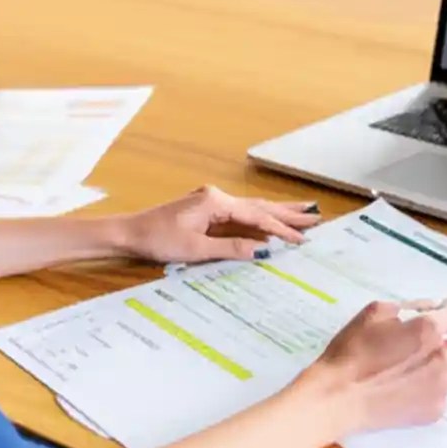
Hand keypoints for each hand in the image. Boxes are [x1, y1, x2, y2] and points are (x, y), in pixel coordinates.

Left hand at [119, 185, 319, 263]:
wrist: (130, 233)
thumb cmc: (157, 239)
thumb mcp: (195, 249)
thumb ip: (230, 248)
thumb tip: (260, 250)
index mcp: (215, 202)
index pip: (257, 216)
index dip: (281, 229)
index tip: (302, 239)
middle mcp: (216, 197)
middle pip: (259, 206)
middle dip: (288, 213)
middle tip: (316, 216)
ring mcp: (210, 201)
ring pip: (251, 208)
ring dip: (276, 213)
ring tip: (302, 213)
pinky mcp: (205, 210)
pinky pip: (239, 214)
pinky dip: (258, 218)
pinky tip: (269, 222)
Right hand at [292, 299, 446, 435]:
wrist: (339, 397)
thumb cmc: (352, 350)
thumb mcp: (373, 313)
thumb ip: (408, 306)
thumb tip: (431, 307)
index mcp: (429, 331)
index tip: (442, 312)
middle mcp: (444, 359)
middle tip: (426, 345)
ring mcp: (442, 389)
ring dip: (446, 365)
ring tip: (419, 369)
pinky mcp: (435, 412)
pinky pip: (443, 393)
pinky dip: (432, 388)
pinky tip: (408, 388)